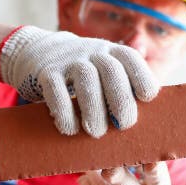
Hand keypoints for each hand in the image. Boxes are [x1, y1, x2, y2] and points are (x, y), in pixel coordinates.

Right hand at [0, 25, 158, 137]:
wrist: (39, 52)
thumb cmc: (83, 75)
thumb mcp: (103, 71)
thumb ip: (122, 89)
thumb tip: (142, 125)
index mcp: (112, 52)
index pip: (131, 59)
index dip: (142, 78)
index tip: (146, 99)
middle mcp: (93, 52)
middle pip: (112, 71)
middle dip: (121, 100)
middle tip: (123, 125)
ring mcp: (68, 60)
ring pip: (86, 80)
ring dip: (94, 109)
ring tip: (96, 132)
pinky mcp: (46, 72)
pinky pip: (56, 90)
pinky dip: (65, 113)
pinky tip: (70, 129)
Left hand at [78, 163, 176, 184]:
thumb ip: (151, 171)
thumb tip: (129, 147)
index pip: (156, 179)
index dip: (153, 168)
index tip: (148, 160)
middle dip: (116, 176)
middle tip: (106, 163)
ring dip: (94, 173)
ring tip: (91, 160)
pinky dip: (87, 184)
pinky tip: (87, 177)